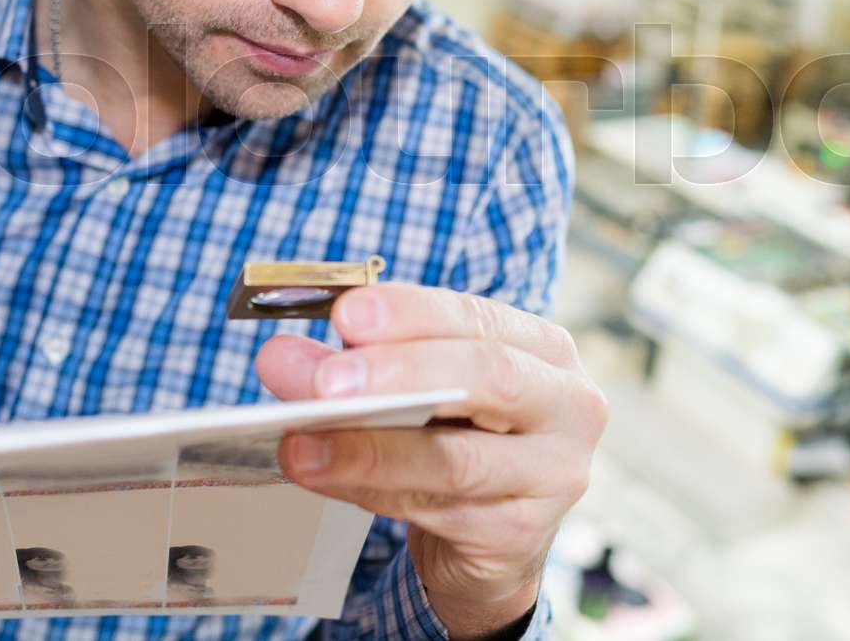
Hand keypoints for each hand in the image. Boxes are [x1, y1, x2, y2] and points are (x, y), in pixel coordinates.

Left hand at [256, 284, 607, 640]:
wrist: (497, 537)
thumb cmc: (458, 440)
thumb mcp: (418, 393)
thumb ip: (355, 370)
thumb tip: (280, 357)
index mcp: (544, 349)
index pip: (479, 318)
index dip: (412, 313)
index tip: (345, 313)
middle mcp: (568, 405)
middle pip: (489, 377)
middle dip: (399, 374)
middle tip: (323, 381)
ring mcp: (554, 475)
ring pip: (457, 459)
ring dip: (369, 450)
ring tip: (299, 441)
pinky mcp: (521, 534)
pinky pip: (438, 509)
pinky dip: (372, 491)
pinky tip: (323, 477)